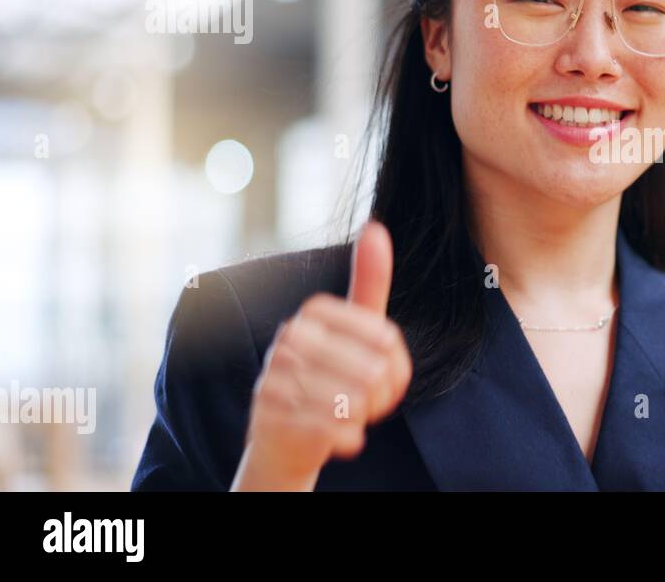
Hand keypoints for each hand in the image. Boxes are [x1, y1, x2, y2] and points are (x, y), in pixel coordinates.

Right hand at [232, 220, 412, 490]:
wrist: (286, 436)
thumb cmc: (328, 377)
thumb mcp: (355, 329)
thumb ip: (369, 283)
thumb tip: (376, 226)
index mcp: (314, 311)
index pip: (387, 339)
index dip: (396, 369)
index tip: (384, 379)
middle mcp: (290, 336)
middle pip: (373, 371)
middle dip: (380, 398)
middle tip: (367, 406)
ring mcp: (274, 373)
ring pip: (354, 399)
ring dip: (362, 418)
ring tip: (351, 418)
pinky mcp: (269, 414)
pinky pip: (332, 427)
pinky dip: (348, 439)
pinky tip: (343, 438)